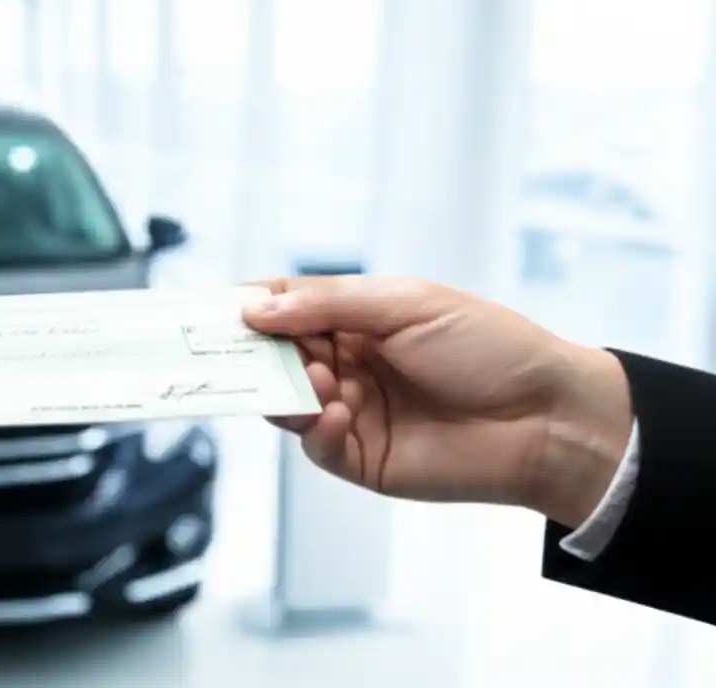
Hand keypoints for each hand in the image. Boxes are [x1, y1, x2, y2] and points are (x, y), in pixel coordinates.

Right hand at [243, 276, 633, 527]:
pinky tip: (340, 413)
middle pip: (276, 357)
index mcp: (357, 320)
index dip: (251, 307)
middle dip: (254, 352)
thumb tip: (256, 308)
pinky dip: (317, 428)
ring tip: (313, 379)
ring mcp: (351, 411)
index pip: (287, 308)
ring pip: (288, 402)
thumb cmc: (491, 349)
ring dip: (289, 389)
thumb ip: (328, 304)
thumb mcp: (407, 304)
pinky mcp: (361, 457)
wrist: (548, 418)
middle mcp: (346, 364)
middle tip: (231, 350)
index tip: (213, 309)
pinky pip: (316, 444)